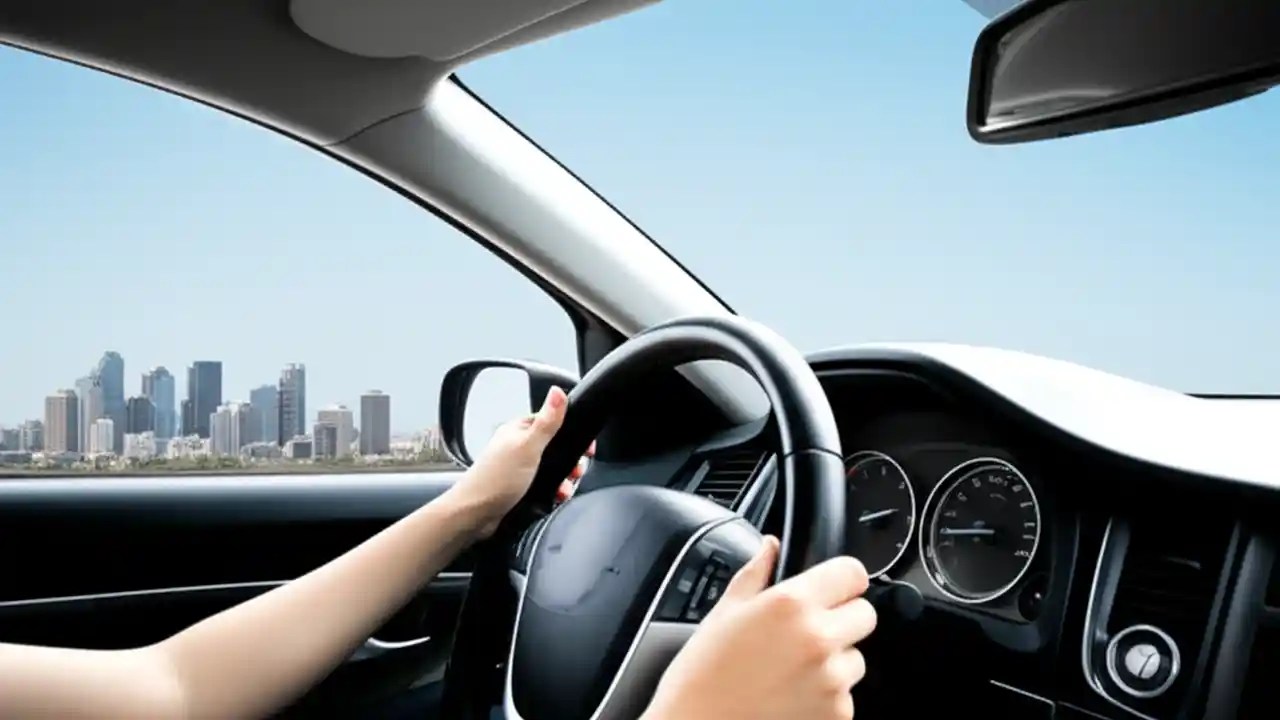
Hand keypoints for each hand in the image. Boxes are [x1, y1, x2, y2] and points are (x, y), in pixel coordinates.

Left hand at [450, 385, 575, 537]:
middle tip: (574, 470)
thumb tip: (557, 391)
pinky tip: (555, 496)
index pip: (553, 421)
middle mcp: (519, 447)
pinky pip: (546, 485)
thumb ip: (546, 421)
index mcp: (519, 430)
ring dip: (564, 479)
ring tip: (563, 488)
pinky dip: (554, 491)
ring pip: (553, 468)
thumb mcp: (527, 447)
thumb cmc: (494, 480)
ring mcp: (520, 468)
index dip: (571, 432)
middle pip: (557, 447)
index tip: (585, 446)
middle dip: (570, 461)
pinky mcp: (521, 487)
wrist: (475, 515)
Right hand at [644, 537, 876, 719]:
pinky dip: (828, 696)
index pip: (853, 574)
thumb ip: (757, 572)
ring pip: (856, 658)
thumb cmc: (704, 673)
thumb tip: (771, 546)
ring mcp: (831, 680)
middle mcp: (818, 638)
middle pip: (865, 615)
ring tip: (792, 670)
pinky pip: (847, 695)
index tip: (831, 588)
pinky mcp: (837, 714)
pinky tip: (793, 695)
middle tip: (807, 632)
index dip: (842, 580)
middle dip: (843, 619)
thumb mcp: (726, 611)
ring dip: (836, 661)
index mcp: (791, 603)